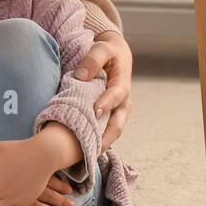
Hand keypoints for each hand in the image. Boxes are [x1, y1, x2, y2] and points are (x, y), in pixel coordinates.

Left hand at [73, 30, 133, 153]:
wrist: (115, 56)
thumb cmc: (107, 52)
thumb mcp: (103, 48)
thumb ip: (93, 59)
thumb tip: (81, 76)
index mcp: (122, 84)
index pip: (117, 95)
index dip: (107, 102)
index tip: (95, 110)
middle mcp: (123, 103)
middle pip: (118, 124)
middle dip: (106, 137)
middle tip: (91, 148)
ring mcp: (118, 113)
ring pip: (112, 133)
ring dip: (101, 145)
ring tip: (85, 156)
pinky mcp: (110, 118)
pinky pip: (105, 133)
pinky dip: (96, 142)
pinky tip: (82, 152)